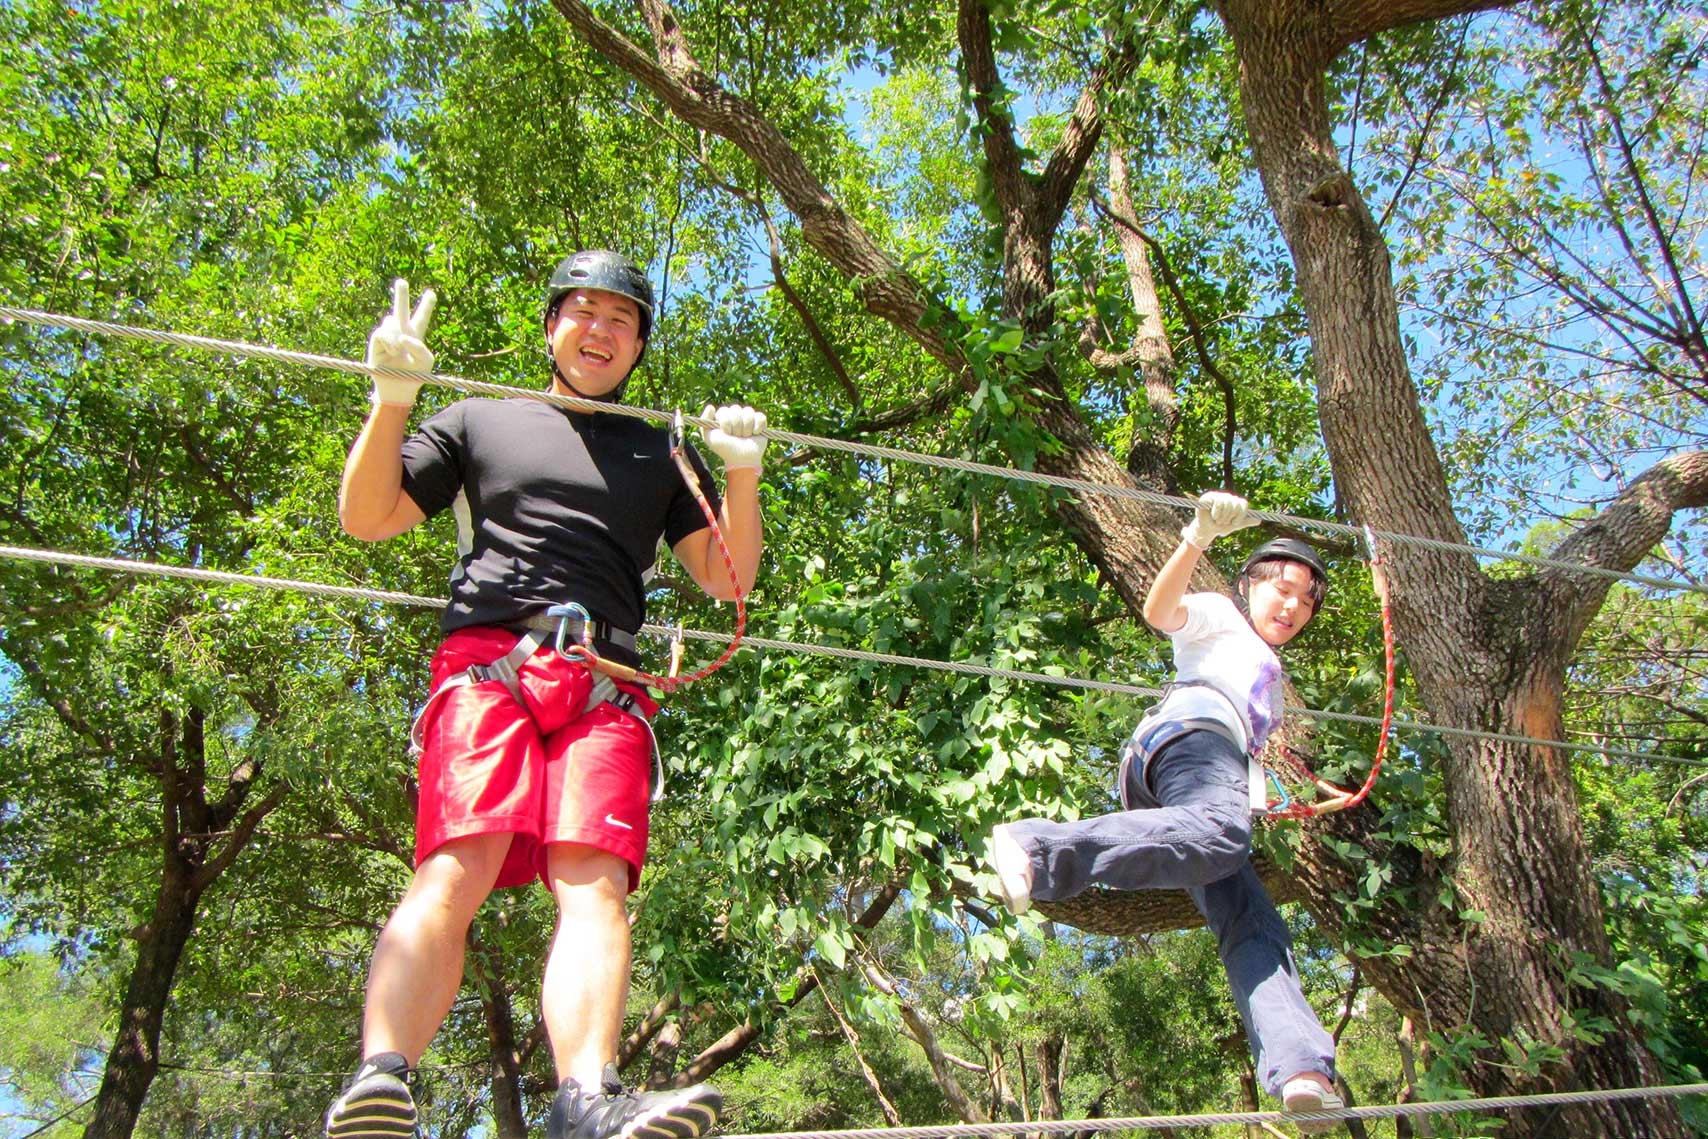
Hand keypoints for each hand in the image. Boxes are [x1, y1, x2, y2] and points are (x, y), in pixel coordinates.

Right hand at [366, 278, 436, 406]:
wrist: (397, 388)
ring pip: (391, 319)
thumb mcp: (426, 361)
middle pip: (401, 309)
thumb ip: (420, 346)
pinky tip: (392, 351)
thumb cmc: (415, 375)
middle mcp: (401, 332)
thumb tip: (402, 335)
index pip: (422, 317)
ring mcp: (388, 335)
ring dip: (396, 333)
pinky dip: (390, 341)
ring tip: (398, 349)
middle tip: (402, 281)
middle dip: (401, 295)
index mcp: (416, 335)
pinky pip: (383, 332)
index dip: (426, 305)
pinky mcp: (377, 341)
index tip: (432, 293)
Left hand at [701, 403, 767, 471]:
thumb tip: (711, 406)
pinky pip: (760, 416)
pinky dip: (758, 426)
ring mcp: (748, 418)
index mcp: (723, 417)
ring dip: (746, 427)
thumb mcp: (709, 438)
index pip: (724, 410)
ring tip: (745, 436)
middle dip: (736, 425)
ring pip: (748, 411)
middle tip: (736, 436)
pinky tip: (755, 434)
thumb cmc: (725, 449)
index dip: (725, 422)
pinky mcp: (760, 422)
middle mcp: (735, 415)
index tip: (726, 433)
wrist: (742, 460)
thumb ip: (704, 421)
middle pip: (736, 409)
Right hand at [1181, 490, 1257, 547]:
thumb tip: (1259, 520)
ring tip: (1218, 520)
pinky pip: (1218, 502)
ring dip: (1222, 516)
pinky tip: (1213, 516)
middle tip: (1223, 522)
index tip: (1234, 522)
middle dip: (1229, 517)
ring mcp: (1219, 495)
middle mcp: (1229, 497)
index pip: (1243, 503)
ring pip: (1227, 503)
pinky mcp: (1209, 496)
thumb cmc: (1221, 527)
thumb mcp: (1235, 525)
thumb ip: (1246, 522)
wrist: (1207, 530)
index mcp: (1236, 502)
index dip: (1241, 514)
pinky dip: (1217, 513)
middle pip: (1235, 504)